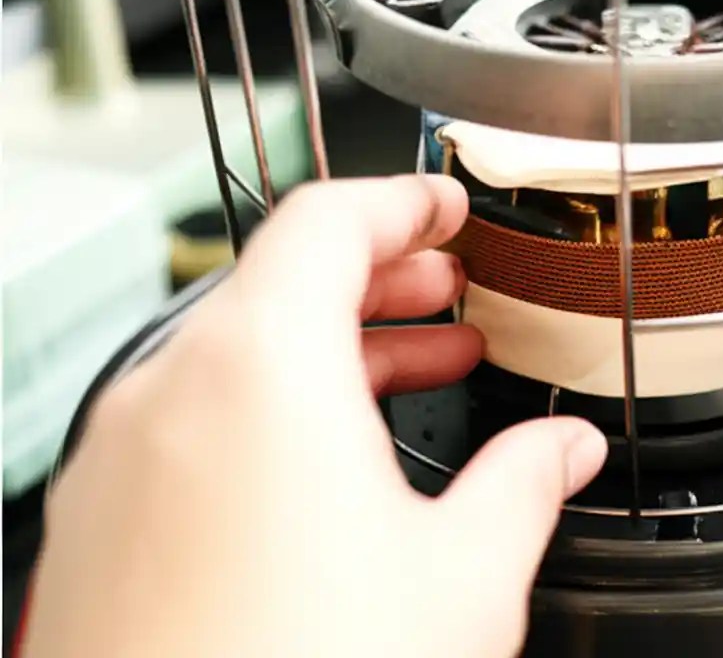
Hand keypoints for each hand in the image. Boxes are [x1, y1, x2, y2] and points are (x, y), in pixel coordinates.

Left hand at [21, 175, 607, 657]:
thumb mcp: (462, 578)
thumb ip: (524, 486)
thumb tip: (564, 451)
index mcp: (263, 368)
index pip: (328, 221)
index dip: (401, 199)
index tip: (444, 207)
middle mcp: (171, 394)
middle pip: (278, 282)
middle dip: (377, 278)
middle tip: (448, 293)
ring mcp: (121, 461)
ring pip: (233, 355)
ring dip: (328, 350)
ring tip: (413, 371)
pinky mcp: (103, 525)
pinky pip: (192, 424)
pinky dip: (267, 412)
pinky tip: (332, 466)